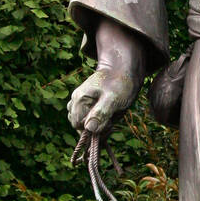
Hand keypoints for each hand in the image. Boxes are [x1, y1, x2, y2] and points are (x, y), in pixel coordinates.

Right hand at [67, 18, 147, 134]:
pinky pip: (87, 120)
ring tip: (110, 117)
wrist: (124, 71)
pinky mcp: (85, 104)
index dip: (92, 128)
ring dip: (97, 125)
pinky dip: (98, 122)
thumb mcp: (113, 99)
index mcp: (79, 99)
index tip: (108, 123)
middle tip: (111, 119)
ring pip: (83, 124)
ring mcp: (79, 102)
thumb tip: (89, 128)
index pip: (78, 125)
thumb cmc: (120, 83)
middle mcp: (75, 101)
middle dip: (95, 127)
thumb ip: (101, 113)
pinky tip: (108, 117)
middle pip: (79, 125)